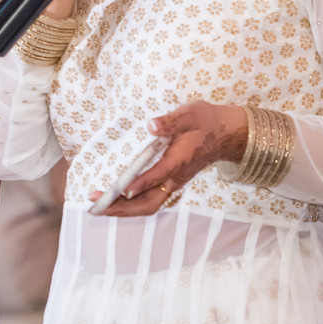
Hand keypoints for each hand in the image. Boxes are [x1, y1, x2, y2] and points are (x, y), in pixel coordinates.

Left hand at [105, 102, 248, 216]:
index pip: (160, 174)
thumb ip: (171, 121)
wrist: (226, 134)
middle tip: (96, 204)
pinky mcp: (170, 184)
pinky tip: (113, 201)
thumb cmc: (205, 122)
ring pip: (148, 205)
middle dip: (123, 207)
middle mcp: (176, 178)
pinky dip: (129, 205)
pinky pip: (149, 201)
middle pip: (150, 202)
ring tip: (97, 206)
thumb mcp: (190, 114)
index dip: (141, 183)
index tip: (122, 189)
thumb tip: (151, 125)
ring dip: (123, 209)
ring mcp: (173, 183)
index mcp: (181, 160)